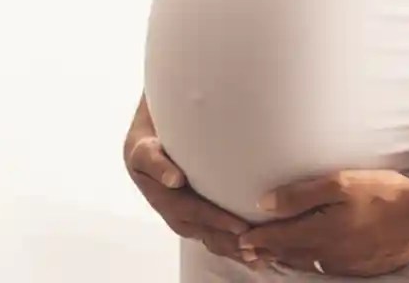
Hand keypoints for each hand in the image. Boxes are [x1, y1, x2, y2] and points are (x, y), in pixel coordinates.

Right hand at [124, 133, 263, 269]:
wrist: (146, 155)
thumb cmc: (149, 151)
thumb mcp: (145, 152)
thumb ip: (156, 164)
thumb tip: (174, 180)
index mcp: (165, 202)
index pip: (195, 213)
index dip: (218, 221)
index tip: (241, 227)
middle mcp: (179, 218)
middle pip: (208, 235)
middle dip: (233, 244)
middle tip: (260, 249)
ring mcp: (191, 224)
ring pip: (215, 242)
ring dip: (238, 251)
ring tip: (264, 258)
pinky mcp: (201, 223)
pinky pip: (219, 239)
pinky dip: (237, 249)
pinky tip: (259, 257)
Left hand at [238, 169, 408, 276]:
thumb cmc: (383, 193)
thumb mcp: (340, 183)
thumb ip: (299, 194)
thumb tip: (264, 202)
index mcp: (320, 233)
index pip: (278, 239)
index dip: (257, 239)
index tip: (240, 239)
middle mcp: (329, 254)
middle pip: (289, 255)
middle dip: (267, 252)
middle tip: (247, 250)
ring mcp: (346, 264)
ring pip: (307, 264)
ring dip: (287, 259)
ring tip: (272, 254)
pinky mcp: (361, 267)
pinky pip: (327, 268)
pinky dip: (310, 263)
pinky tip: (310, 257)